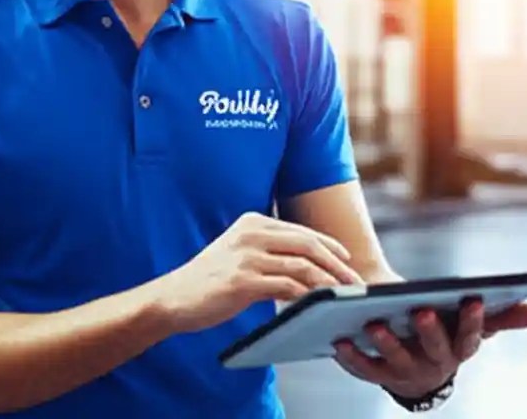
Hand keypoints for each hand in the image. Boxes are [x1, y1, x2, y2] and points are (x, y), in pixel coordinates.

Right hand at [152, 212, 363, 333]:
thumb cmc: (208, 280)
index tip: (346, 259)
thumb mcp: (239, 254)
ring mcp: (247, 257)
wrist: (173, 298)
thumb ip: (268, 252)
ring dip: (328, 282)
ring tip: (342, 296)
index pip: (300, 230)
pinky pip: (287, 287)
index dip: (328, 245)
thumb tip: (307, 267)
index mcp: (252, 222)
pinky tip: (317, 305)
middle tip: (353, 280)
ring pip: (302, 266)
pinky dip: (307, 296)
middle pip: (307, 244)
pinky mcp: (243, 281)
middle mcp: (251, 234)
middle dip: (335, 263)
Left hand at [333, 299, 526, 399]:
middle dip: (429, 331)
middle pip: (434, 350)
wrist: (413, 363)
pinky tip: (339, 340)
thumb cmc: (447, 334)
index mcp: (459, 350)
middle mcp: (434, 365)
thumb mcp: (473, 325)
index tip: (473, 298)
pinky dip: (351, 357)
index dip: (472, 320)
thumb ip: (503, 317)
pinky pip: (363, 370)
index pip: (470, 338)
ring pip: (396, 361)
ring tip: (374, 324)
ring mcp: (404, 372)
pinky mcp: (376, 374)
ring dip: (387, 344)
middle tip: (422, 310)